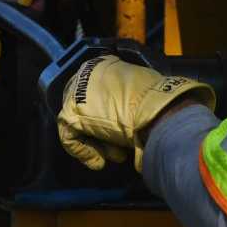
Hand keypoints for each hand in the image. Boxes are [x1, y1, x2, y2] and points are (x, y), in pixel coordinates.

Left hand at [54, 56, 214, 171]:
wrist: (156, 108)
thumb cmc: (157, 101)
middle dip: (101, 131)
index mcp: (104, 65)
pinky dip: (83, 152)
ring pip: (79, 123)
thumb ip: (130, 97)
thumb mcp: (143, 92)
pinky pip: (68, 137)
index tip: (119, 132)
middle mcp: (87, 74)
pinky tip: (98, 161)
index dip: (107, 115)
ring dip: (98, 143)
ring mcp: (76, 92)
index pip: (97, 93)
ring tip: (116, 154)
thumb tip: (131, 111)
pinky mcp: (69, 112)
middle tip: (118, 147)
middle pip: (86, 108)